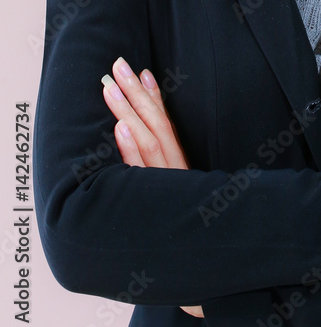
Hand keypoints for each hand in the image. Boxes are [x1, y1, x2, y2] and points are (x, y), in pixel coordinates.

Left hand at [101, 56, 203, 318]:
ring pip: (146, 142)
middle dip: (135, 93)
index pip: (166, 123)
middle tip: (117, 64)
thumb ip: (166, 164)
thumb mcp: (179, 190)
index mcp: (180, 165)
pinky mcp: (151, 204)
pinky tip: (119, 129)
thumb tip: (143, 132)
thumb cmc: (189, 224)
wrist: (204, 262)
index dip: (154, 96)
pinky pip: (140, 174)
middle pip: (155, 125)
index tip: (142, 70)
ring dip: (127, 112)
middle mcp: (173, 172)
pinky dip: (130, 149)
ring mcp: (164, 186)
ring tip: (110, 88)